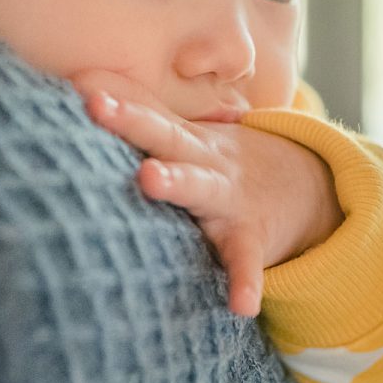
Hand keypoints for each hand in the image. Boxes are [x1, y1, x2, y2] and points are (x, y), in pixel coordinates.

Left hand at [71, 70, 342, 317]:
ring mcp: (229, 198)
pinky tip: (241, 305)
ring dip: (176, 181)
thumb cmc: (219, 159)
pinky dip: (245, 281)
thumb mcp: (186, 132)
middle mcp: (205, 160)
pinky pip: (246, 262)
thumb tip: (78, 77)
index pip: (145, 112)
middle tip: (96, 107)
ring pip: (200, 187)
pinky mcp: (251, 238)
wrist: (304, 184)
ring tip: (150, 179)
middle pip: (166, 136)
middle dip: (132, 121)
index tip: (80, 86)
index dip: (114, 99)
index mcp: (184, 136)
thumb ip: (138, 107)